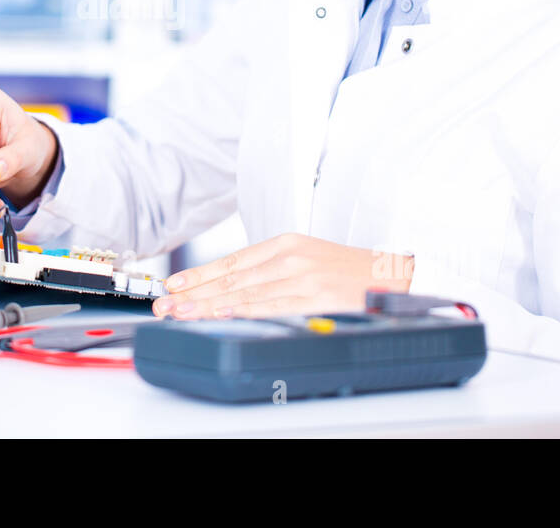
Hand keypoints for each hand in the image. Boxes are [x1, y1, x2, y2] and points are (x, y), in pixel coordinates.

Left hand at [152, 233, 413, 319]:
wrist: (394, 277)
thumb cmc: (352, 272)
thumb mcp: (309, 258)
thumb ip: (274, 269)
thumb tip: (235, 287)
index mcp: (287, 244)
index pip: (232, 261)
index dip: (199, 275)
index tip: (174, 286)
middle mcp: (289, 257)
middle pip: (231, 277)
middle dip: (193, 293)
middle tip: (165, 304)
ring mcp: (300, 278)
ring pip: (243, 294)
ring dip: (207, 306)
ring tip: (180, 314)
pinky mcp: (313, 298)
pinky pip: (268, 307)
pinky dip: (240, 312)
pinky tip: (219, 316)